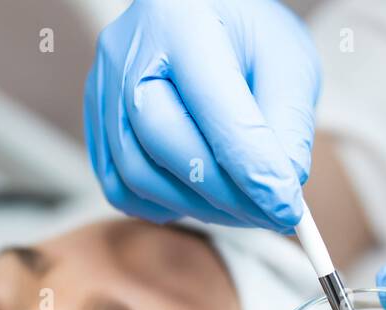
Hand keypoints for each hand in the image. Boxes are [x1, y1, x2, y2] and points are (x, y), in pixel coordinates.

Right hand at [84, 0, 319, 231]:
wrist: (204, 17)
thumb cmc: (248, 34)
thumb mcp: (289, 61)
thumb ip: (289, 123)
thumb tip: (279, 190)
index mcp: (181, 18)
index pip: (214, 107)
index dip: (251, 167)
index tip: (286, 207)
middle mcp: (127, 49)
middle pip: (163, 142)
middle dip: (223, 194)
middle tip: (270, 215)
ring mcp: (103, 85)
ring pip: (138, 173)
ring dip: (197, 206)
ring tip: (243, 208)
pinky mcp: (96, 120)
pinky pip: (120, 186)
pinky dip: (164, 205)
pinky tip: (202, 199)